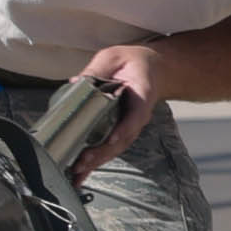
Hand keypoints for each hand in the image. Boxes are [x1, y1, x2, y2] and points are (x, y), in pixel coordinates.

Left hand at [66, 43, 167, 169]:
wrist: (152, 69)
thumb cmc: (133, 63)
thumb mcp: (114, 57)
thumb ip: (98, 69)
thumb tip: (77, 82)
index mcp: (142, 96)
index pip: (136, 116)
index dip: (124, 128)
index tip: (112, 138)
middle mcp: (137, 116)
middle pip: (122, 139)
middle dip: (102, 153)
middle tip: (82, 163)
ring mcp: (129, 126)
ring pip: (115, 148)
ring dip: (97, 161)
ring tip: (77, 173)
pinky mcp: (120, 130)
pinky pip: (109, 148)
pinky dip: (95, 161)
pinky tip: (80, 173)